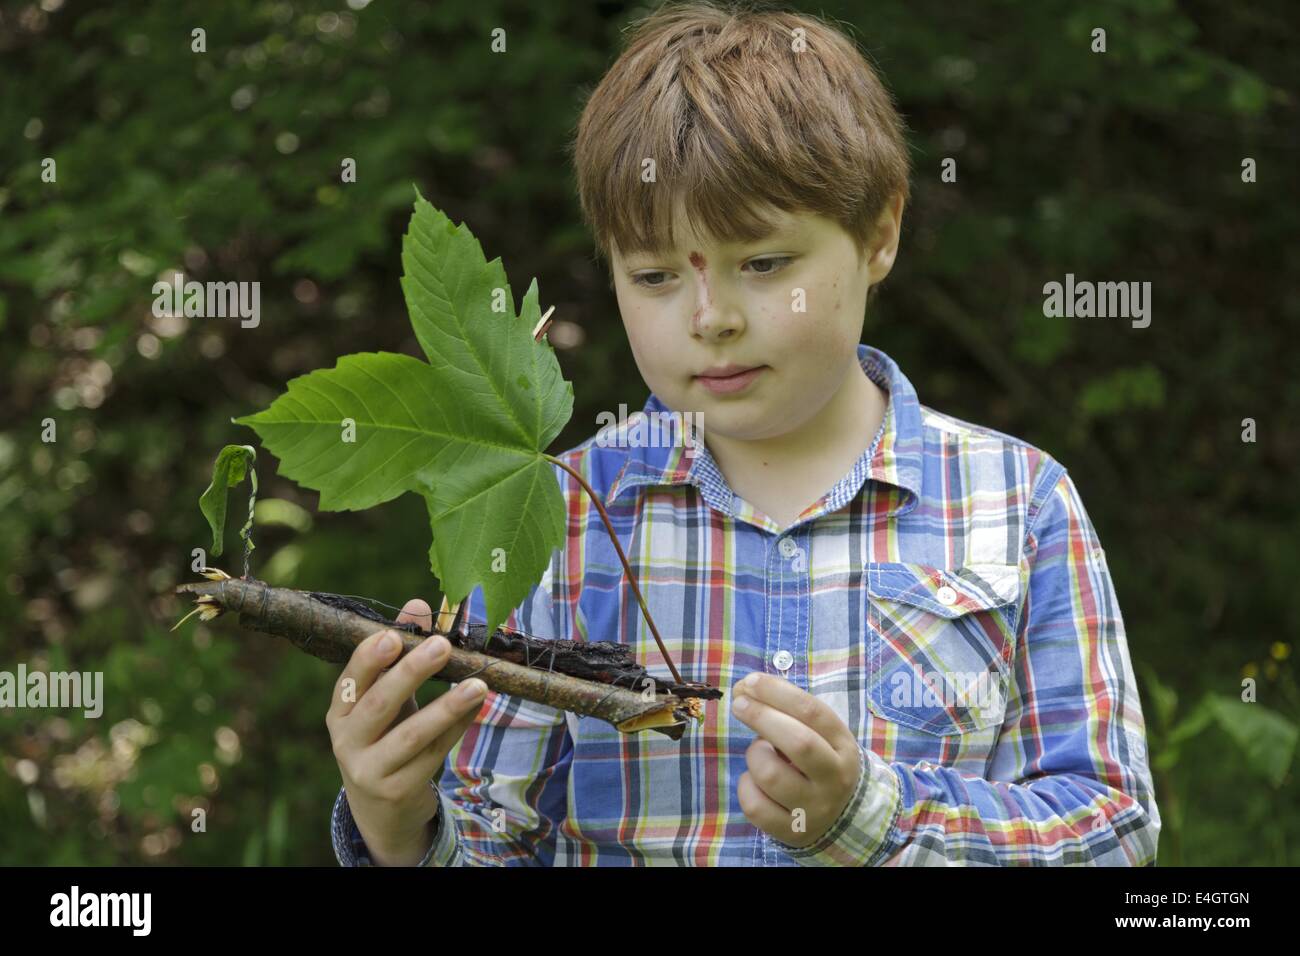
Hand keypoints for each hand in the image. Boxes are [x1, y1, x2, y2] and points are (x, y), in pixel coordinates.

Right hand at [325, 598, 488, 865]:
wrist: (380, 805)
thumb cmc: (385, 733)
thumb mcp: (386, 695)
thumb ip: (400, 651)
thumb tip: (420, 605)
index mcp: (340, 711)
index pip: (349, 681)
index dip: (368, 659)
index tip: (392, 635)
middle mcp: (347, 741)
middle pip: (378, 706)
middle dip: (410, 674)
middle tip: (442, 645)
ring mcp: (370, 770)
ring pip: (410, 736)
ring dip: (446, 708)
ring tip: (477, 685)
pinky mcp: (398, 790)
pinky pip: (433, 755)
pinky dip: (457, 728)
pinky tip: (477, 706)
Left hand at [731, 672, 862, 848]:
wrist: (843, 818)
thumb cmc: (820, 763)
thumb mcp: (821, 736)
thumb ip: (790, 713)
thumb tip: (747, 688)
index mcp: (843, 747)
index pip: (813, 712)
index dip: (778, 693)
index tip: (751, 681)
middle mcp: (834, 779)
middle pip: (797, 742)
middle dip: (762, 717)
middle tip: (739, 703)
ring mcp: (814, 809)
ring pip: (770, 775)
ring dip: (755, 756)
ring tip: (760, 753)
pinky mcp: (793, 833)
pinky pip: (755, 806)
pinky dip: (746, 787)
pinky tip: (754, 781)